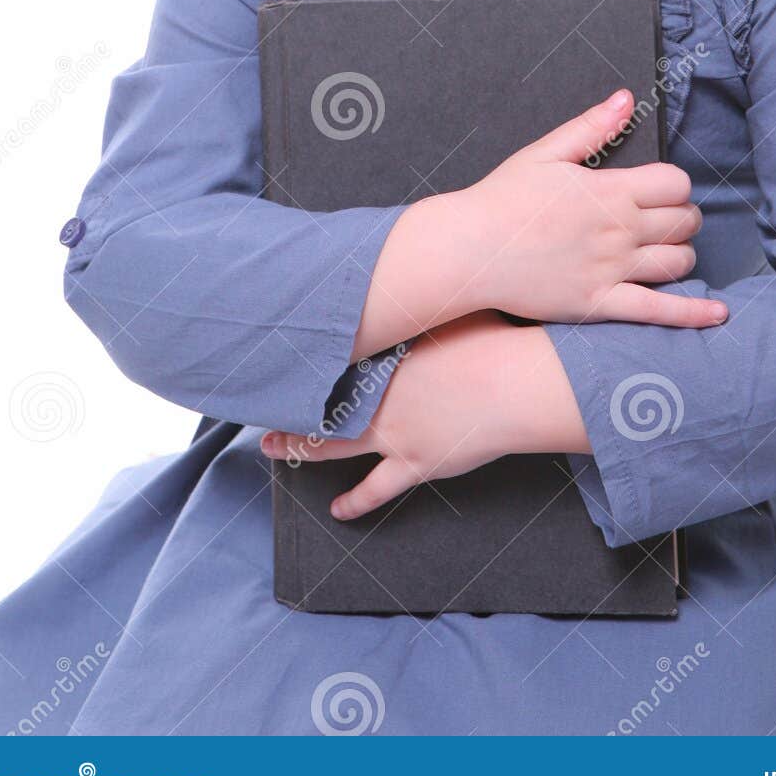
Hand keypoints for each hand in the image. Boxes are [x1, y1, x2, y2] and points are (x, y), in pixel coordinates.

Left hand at [259, 309, 590, 519]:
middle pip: (322, 401)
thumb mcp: (454, 305)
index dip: (309, 361)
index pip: (335, 359)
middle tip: (260, 407)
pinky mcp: (416, 463)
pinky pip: (377, 489)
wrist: (515, 382)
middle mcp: (380, 395)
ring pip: (335, 444)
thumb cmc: (492, 337)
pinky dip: (356, 501)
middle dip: (289, 405)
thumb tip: (418, 267)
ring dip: (300, 448)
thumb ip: (428, 296)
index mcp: (385, 356)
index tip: (285, 357)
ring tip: (272, 449)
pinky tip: (338, 509)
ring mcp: (394, 432)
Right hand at [447, 89, 726, 328]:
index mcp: (610, 190)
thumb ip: (592, 126)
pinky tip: (718, 315)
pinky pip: (659, 311)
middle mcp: (619, 231)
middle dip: (684, 218)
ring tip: (669, 250)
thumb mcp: (545, 152)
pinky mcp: (600, 304)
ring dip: (683, 254)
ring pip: (678, 263)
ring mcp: (612, 270)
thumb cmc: (502, 199)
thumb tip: (626, 99)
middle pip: (684, 222)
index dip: (674, 185)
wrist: (470, 249)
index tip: (660, 190)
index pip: (675, 184)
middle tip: (667, 219)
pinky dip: (694, 314)